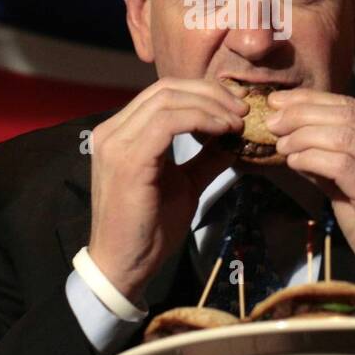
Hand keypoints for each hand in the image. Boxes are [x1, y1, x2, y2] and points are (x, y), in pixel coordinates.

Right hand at [87, 78, 245, 303]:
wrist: (124, 266)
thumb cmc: (150, 228)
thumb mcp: (185, 184)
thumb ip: (205, 158)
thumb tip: (234, 139)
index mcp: (121, 133)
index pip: (162, 93)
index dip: (202, 92)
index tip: (235, 107)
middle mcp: (112, 131)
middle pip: (165, 89)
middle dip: (210, 93)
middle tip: (242, 109)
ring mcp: (116, 143)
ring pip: (168, 99)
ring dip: (210, 106)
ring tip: (237, 121)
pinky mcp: (128, 159)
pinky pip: (169, 122)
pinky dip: (201, 120)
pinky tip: (222, 131)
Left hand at [265, 89, 354, 308]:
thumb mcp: (352, 184)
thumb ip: (328, 158)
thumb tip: (288, 133)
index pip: (351, 106)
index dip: (311, 100)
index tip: (278, 101)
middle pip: (346, 115)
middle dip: (302, 114)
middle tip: (272, 120)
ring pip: (343, 137)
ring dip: (304, 136)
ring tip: (281, 142)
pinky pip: (342, 167)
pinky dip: (313, 158)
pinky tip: (294, 160)